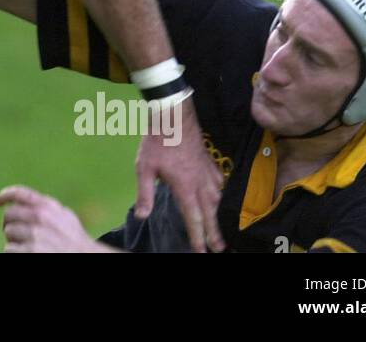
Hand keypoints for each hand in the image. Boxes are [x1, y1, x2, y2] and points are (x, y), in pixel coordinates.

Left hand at [0, 186, 102, 252]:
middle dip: (9, 223)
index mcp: (49, 207)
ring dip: (13, 240)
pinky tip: (27, 253)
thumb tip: (23, 201)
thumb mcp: (67, 218)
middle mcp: (41, 218)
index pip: (20, 193)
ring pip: (9, 232)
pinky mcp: (31, 252)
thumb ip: (48, 207)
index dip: (5, 195)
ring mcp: (35, 236)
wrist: (86, 259)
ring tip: (27, 246)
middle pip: (9, 214)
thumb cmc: (75, 242)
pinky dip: (15, 252)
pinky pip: (9, 249)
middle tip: (15, 233)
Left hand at [135, 99, 224, 251]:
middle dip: (214, 233)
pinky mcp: (210, 162)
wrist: (173, 114)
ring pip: (217, 200)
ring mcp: (208, 172)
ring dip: (220, 217)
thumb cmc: (156, 141)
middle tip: (220, 249)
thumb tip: (142, 216)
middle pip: (210, 213)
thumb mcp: (144, 168)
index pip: (194, 218)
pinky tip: (220, 198)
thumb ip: (145, 194)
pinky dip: (222, 195)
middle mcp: (200, 183)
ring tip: (223, 231)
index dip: (198, 236)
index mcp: (185, 187)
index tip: (201, 251)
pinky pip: (220, 184)